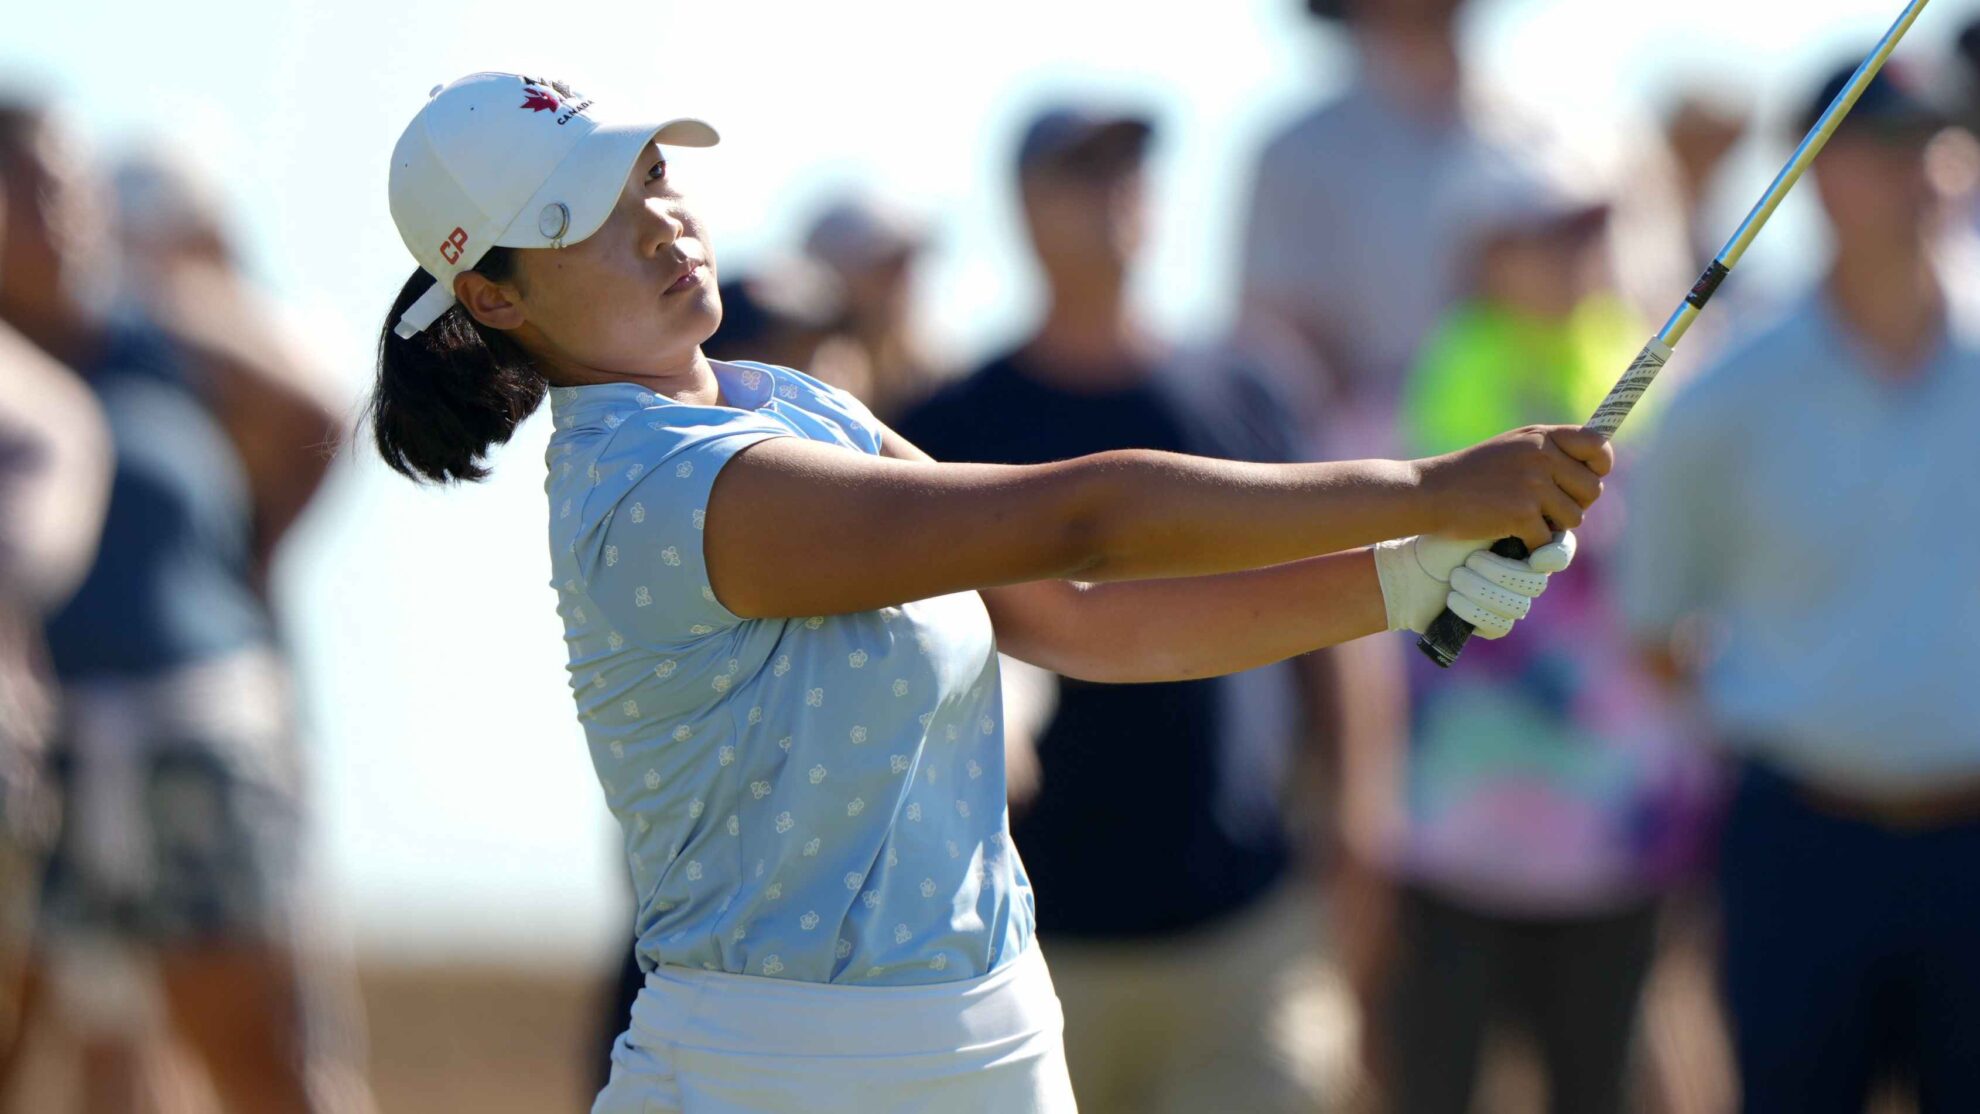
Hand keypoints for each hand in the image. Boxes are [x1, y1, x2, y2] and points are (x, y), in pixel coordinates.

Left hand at [1372, 531, 1577, 637]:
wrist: (1408, 564)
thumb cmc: (1444, 534)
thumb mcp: (1483, 516)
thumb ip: (1519, 513)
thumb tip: (1546, 516)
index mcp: (1529, 544)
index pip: (1560, 551)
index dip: (1554, 556)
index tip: (1535, 557)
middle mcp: (1524, 575)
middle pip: (1537, 583)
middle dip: (1502, 572)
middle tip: (1471, 561)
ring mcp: (1509, 601)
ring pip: (1517, 606)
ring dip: (1482, 590)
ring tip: (1455, 577)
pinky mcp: (1491, 624)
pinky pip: (1499, 626)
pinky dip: (1474, 612)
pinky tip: (1452, 599)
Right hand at [1412, 426, 1610, 548]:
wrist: (1429, 492)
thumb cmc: (1470, 475)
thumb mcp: (1512, 449)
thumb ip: (1548, 454)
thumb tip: (1594, 475)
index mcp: (1541, 436)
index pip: (1598, 445)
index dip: (1600, 465)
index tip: (1588, 477)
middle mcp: (1541, 455)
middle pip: (1592, 490)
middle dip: (1573, 505)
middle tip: (1545, 508)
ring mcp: (1532, 484)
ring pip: (1575, 518)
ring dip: (1553, 526)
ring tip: (1523, 518)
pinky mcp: (1521, 513)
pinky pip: (1547, 539)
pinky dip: (1531, 544)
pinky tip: (1509, 532)